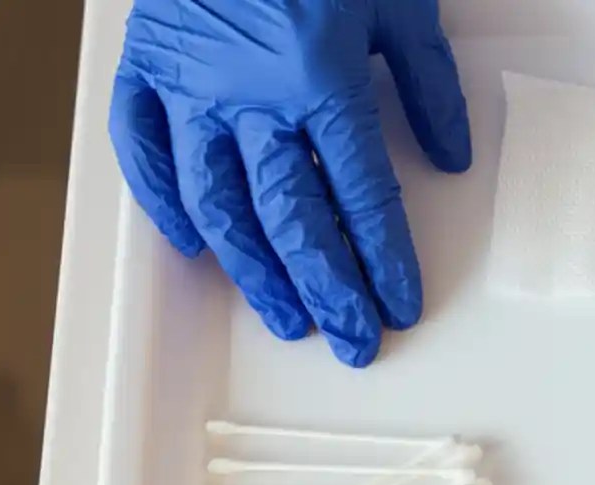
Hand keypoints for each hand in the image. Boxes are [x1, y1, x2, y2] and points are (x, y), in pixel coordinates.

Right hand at [109, 0, 470, 366]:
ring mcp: (190, 87)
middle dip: (329, 289)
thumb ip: (427, 83)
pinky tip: (193, 249)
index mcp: (321, 77)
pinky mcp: (147, 69)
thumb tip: (451, 159)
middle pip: (292, 218)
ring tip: (288, 320)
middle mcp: (251, 95)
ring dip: (254, 272)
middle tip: (355, 340)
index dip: (384, 258)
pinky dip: (163, 203)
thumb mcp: (399, 1)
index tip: (401, 304)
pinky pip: (143, 151)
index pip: (361, 195)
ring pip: (219, 204)